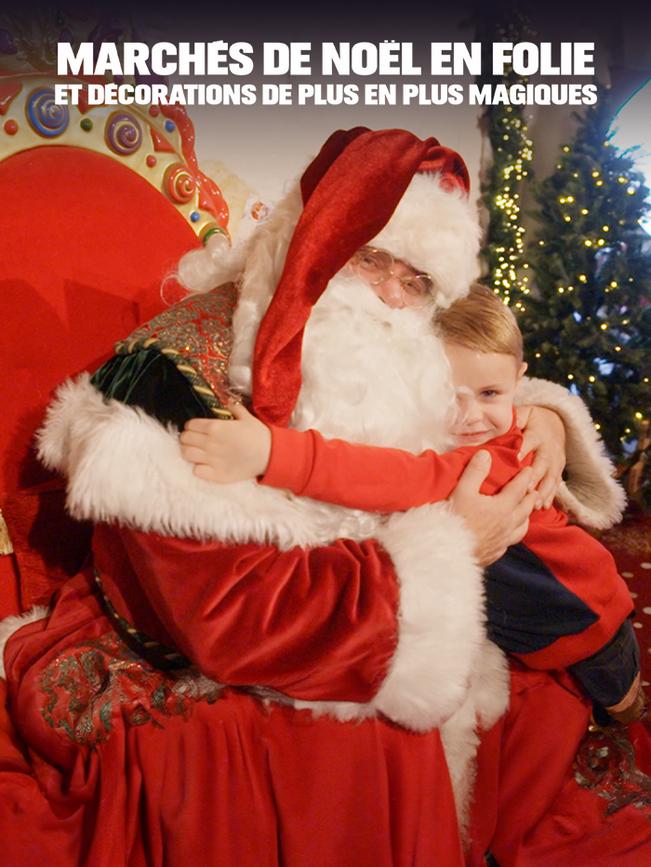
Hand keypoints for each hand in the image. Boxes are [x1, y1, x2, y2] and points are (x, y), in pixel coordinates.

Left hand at [179, 403, 271, 483]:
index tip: (196, 428)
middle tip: (195, 440)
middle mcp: (210, 443)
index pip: (190, 425)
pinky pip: (196, 471)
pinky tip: (205, 465)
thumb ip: (234, 408)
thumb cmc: (258, 435)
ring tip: (197, 452)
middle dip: (188, 438)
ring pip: (186, 454)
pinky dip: (198, 467)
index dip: (192, 426)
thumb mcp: (247, 417)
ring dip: (189, 451)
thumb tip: (227, 403)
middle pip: (185, 439)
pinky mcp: (216, 474)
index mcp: (215, 427)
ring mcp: (212, 460)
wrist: (270, 456)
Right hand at [449, 451, 535, 566]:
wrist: (447, 551)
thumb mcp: (462, 491)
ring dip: (526, 517)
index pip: (518, 489)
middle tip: (533, 489)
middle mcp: (507, 525)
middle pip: (525, 508)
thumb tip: (485, 454)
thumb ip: (475, 472)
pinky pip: (510, 542)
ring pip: (522, 528)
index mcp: (502, 508)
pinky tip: (507, 534)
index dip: (524, 478)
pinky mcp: (495, 552)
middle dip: (530, 497)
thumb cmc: (454, 519)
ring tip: (525, 512)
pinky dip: (514, 534)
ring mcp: (502, 541)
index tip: (529, 469)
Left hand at [516, 405, 565, 508]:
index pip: (530, 442)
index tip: (515, 461)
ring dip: (543, 491)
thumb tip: (496, 423)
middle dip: (534, 478)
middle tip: (524, 491)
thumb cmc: (533, 420)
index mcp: (537, 434)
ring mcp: (556, 461)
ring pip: (550, 477)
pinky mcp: (559, 470)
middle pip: (542, 464)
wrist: (557, 422)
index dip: (522, 451)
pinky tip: (543, 506)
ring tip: (534, 504)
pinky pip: (556, 484)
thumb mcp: (524, 414)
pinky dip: (550, 496)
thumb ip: (513, 419)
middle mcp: (548, 449)